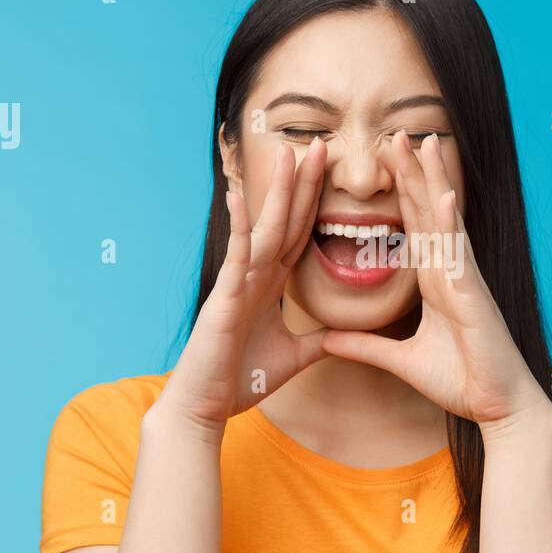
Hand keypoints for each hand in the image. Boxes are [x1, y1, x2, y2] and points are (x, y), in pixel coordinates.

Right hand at [151, 138, 329, 435]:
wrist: (205, 408)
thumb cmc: (239, 380)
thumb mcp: (294, 357)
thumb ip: (318, 340)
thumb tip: (346, 335)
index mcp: (270, 285)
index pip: (299, 234)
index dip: (315, 202)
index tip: (330, 170)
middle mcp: (254, 276)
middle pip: (285, 220)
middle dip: (303, 183)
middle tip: (320, 144)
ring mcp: (239, 283)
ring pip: (264, 229)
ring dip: (277, 192)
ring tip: (289, 154)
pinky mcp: (225, 299)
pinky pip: (235, 258)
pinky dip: (238, 228)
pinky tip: (239, 198)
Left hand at [321, 130, 551, 435]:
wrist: (498, 406)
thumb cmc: (461, 381)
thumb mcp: (400, 361)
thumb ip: (365, 346)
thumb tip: (327, 339)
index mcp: (435, 281)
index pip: (413, 226)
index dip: (401, 191)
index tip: (386, 158)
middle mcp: (450, 272)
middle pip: (427, 211)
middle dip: (414, 171)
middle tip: (398, 132)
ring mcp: (464, 280)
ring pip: (445, 221)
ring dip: (433, 181)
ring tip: (423, 142)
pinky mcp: (473, 297)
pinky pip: (459, 255)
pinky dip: (450, 225)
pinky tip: (443, 196)